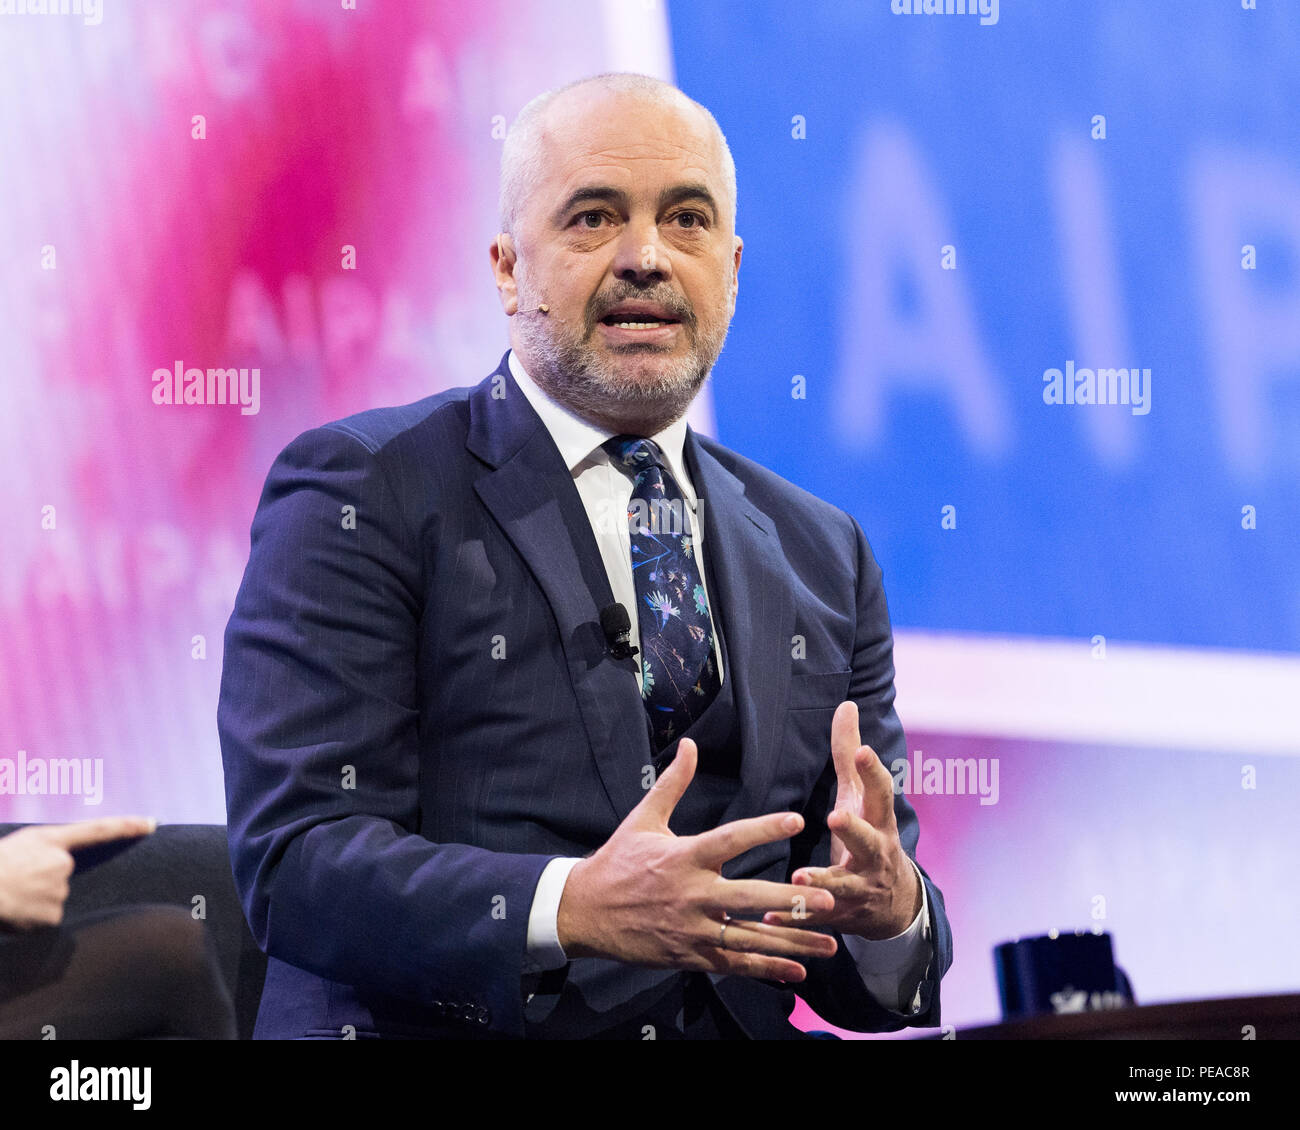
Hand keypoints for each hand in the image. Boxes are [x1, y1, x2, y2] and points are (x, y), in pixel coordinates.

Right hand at [0, 817, 155, 929]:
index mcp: (49, 840)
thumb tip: (61, 866)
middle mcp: (61, 863)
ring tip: (9, 896)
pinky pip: (46, 918)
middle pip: (62, 875)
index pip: (98, 830)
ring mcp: (59, 889)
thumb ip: (45, 850)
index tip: (152, 823)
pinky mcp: (52, 915)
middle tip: (14, 882)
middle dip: (42, 881)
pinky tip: (14, 913)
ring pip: (54, 898)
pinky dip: (31, 919)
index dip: (126, 826)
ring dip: (35, 901)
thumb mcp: (18, 845)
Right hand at [557, 738, 838, 981]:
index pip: (730, 840)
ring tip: (831, 941)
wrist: (584, 911)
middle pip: (748, 898)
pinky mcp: (690, 955)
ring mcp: (692, 929)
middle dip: (790, 900)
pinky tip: (798, 970)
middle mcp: (692, 895)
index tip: (797, 820)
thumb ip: (673, 783)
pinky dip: (767, 968)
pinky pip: (734, 964)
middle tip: (829, 898)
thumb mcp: (643, 819)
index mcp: (683, 857)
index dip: (763, 829)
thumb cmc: (617, 861)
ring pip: (749, 937)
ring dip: (792, 941)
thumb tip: (690, 745)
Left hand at [762, 702, 921, 939]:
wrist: (894, 906)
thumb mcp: (862, 797)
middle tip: (836, 817)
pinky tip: (768, 915)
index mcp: (880, 822)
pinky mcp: (841, 915)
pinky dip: (793, 917)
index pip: (881, 793)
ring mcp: (861, 889)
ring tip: (798, 876)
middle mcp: (875, 856)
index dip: (873, 771)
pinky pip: (815, 917)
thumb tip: (847, 705)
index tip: (863, 751)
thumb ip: (850, 755)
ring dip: (822, 883)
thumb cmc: (870, 837)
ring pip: (843, 887)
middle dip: (855, 829)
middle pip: (869, 842)